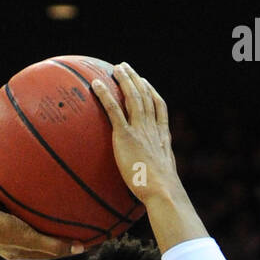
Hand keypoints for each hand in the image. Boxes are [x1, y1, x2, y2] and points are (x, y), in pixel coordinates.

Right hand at [0, 187, 83, 259]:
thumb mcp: (28, 239)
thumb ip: (52, 244)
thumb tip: (79, 248)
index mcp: (20, 250)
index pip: (51, 251)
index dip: (69, 247)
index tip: (89, 240)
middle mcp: (14, 236)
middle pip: (43, 233)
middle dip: (60, 228)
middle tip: (82, 217)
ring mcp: (6, 220)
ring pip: (32, 215)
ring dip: (46, 208)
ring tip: (65, 196)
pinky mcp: (0, 203)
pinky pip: (21, 198)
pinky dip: (33, 192)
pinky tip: (43, 179)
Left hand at [91, 63, 178, 203]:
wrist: (162, 189)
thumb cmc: (162, 192)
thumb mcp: (161, 179)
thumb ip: (153, 174)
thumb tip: (148, 185)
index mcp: (162, 137)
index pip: (159, 108)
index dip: (151, 92)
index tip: (146, 83)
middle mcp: (152, 128)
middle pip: (145, 96)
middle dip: (135, 79)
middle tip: (125, 68)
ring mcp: (140, 129)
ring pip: (132, 96)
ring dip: (124, 79)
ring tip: (116, 68)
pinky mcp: (126, 135)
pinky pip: (114, 110)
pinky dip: (105, 95)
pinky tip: (96, 84)